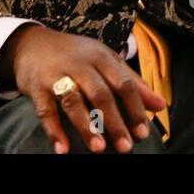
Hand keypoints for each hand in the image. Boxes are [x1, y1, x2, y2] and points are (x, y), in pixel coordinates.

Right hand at [0, 25, 165, 153]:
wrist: (32, 44)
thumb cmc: (76, 55)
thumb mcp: (106, 60)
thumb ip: (133, 82)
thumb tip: (161, 105)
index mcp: (101, 58)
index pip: (123, 83)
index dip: (134, 108)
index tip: (143, 133)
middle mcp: (80, 65)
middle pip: (100, 94)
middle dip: (114, 121)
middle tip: (125, 147)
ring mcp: (57, 75)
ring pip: (73, 101)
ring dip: (86, 125)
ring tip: (98, 148)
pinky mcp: (37, 87)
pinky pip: (45, 111)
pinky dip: (54, 131)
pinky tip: (63, 149)